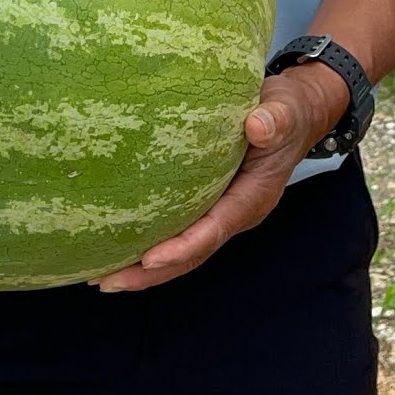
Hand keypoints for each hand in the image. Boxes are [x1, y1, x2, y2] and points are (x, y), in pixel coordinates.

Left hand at [89, 63, 347, 291]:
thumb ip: (274, 120)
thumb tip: (258, 126)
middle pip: (191, 254)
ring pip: (181, 249)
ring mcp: (220, 212)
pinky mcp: (206, 203)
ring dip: (143, 267)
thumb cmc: (288, 113)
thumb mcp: (286, 112)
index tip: (149, 258)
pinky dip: (146, 242)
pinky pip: (176, 230)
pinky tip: (114, 244)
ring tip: (100, 275)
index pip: (214, 230)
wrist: (294, 116)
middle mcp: (235, 214)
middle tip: (107, 282)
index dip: (182, 247)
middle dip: (150, 272)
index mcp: (253, 198)